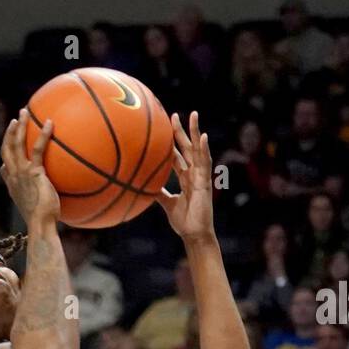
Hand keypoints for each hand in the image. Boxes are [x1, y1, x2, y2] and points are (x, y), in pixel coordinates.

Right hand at [0, 108, 60, 226]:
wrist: (41, 225)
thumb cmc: (44, 223)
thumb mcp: (40, 212)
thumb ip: (44, 203)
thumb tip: (55, 204)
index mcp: (13, 187)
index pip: (5, 170)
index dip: (6, 159)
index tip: (9, 152)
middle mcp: (14, 177)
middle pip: (6, 150)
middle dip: (9, 133)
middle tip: (15, 120)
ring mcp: (21, 173)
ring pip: (15, 144)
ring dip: (19, 126)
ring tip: (24, 112)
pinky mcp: (33, 171)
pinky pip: (37, 148)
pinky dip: (43, 134)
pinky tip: (50, 122)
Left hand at [156, 111, 213, 242]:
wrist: (194, 234)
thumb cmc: (183, 221)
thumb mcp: (167, 203)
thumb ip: (159, 192)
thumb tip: (143, 185)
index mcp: (186, 178)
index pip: (179, 155)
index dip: (173, 142)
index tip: (166, 127)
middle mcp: (194, 174)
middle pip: (188, 147)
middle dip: (182, 131)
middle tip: (174, 114)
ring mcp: (201, 176)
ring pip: (198, 149)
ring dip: (196, 132)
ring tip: (193, 115)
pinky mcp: (205, 182)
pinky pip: (205, 163)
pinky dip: (204, 150)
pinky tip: (203, 137)